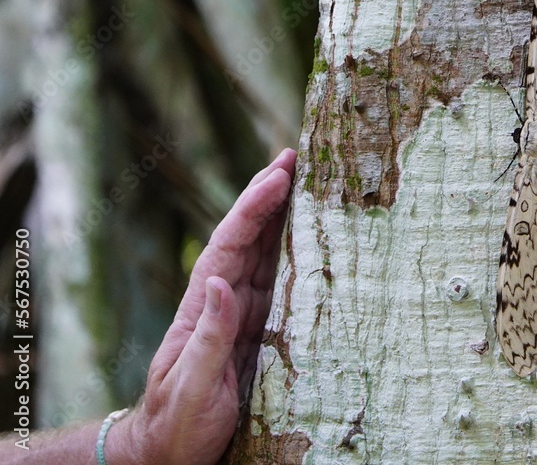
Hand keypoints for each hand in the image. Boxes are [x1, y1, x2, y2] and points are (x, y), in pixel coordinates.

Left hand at [111, 148, 295, 464]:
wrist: (170, 453)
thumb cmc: (177, 425)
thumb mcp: (191, 386)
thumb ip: (207, 338)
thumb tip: (218, 281)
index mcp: (201, 307)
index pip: (229, 244)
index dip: (253, 207)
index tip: (278, 174)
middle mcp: (221, 300)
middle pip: (247, 236)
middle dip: (268, 194)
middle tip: (293, 157)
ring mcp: (240, 312)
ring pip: (264, 252)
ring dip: (282, 215)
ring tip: (305, 181)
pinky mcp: (258, 329)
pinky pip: (278, 281)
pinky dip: (293, 252)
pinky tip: (310, 236)